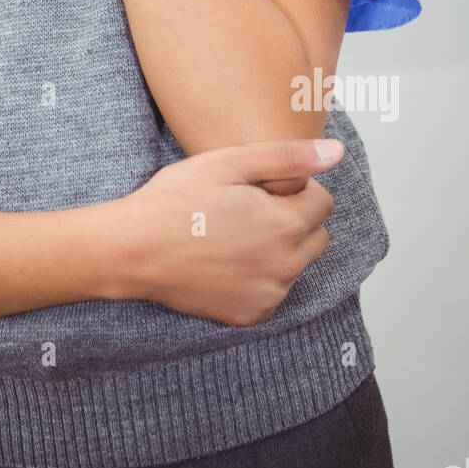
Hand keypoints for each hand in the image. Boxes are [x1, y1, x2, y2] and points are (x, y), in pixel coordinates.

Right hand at [110, 139, 341, 324]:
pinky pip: (272, 291)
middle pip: (317, 236)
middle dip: (294, 220)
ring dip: (277, 249)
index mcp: (285, 224)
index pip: (323, 202)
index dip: (294, 189)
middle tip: (247, 210)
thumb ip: (288, 157)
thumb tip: (335, 151)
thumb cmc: (175, 200)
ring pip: (295, 265)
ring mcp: (268, 295)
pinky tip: (225, 261)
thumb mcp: (229, 163)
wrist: (133, 249)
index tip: (260, 189)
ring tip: (231, 235)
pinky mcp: (250, 315)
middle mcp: (285, 266)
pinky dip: (258, 277)